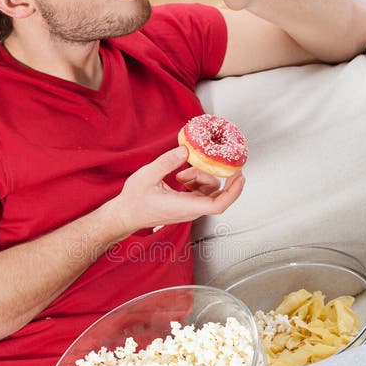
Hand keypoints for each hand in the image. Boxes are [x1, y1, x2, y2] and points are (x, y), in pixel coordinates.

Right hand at [114, 146, 244, 234]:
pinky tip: (180, 177)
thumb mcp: (147, 176)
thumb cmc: (135, 201)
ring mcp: (189, 209)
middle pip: (216, 194)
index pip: (218, 205)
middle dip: (215, 176)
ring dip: (201, 177)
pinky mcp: (185, 205)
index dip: (233, 192)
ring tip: (181, 172)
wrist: (125, 215)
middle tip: (216, 161)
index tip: (239, 176)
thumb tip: (185, 151)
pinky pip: (199, 192)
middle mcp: (190, 210)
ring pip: (208, 191)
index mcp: (185, 207)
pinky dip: (195, 181)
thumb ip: (167, 162)